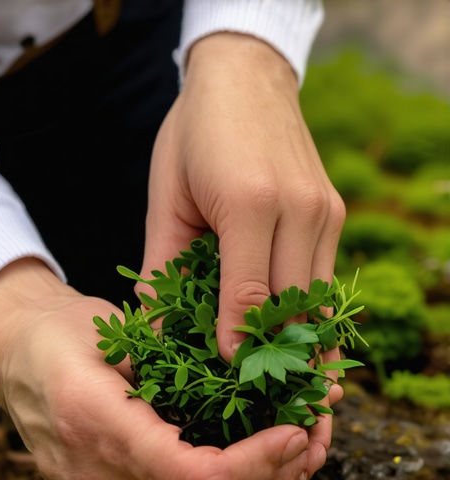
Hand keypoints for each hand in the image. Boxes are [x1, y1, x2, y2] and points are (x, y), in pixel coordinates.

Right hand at [0, 259, 313, 479]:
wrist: (21, 359)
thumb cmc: (67, 334)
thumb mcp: (114, 330)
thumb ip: (169, 363)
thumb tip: (249, 382)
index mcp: (97, 423)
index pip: (193, 477)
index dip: (255, 465)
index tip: (294, 431)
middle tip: (310, 436)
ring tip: (296, 456)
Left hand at [140, 33, 345, 362]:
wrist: (245, 80)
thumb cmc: (195, 136)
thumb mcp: (167, 197)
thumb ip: (163, 264)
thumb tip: (158, 325)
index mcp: (250, 203)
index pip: (250, 295)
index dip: (239, 342)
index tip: (228, 372)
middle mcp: (299, 209)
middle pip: (294, 305)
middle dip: (276, 352)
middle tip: (255, 386)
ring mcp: (324, 210)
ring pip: (318, 296)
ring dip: (302, 337)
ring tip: (283, 373)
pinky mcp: (333, 211)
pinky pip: (326, 274)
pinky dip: (312, 308)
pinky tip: (296, 330)